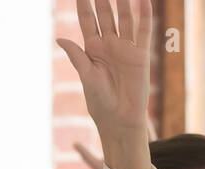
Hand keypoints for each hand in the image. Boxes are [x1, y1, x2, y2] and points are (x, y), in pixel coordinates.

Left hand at [57, 0, 153, 168]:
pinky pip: (144, 31)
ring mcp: (126, 48)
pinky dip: (145, 16)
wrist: (120, 120)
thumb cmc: (101, 103)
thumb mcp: (87, 78)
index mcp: (92, 49)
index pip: (87, 20)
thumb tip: (60, 38)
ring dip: (123, 1)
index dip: (84, 3)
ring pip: (124, 18)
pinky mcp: (141, 55)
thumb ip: (77, 56)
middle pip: (106, 14)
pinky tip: (144, 1)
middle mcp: (109, 45)